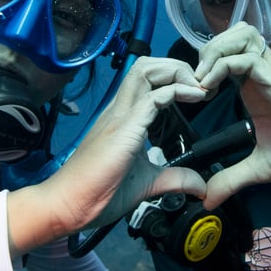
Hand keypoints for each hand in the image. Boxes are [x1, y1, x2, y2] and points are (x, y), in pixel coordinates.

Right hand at [7, 57, 207, 254]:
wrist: (68, 205)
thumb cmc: (97, 194)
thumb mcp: (147, 183)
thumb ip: (174, 179)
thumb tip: (199, 184)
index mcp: (124, 118)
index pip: (149, 80)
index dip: (177, 78)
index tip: (199, 94)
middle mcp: (120, 109)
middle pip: (148, 65)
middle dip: (179, 67)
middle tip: (202, 86)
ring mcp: (120, 115)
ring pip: (146, 70)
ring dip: (177, 72)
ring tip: (198, 88)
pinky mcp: (124, 128)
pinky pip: (152, 97)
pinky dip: (178, 90)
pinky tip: (195, 97)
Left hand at [193, 23, 270, 208]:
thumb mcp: (261, 169)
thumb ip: (232, 179)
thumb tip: (208, 200)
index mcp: (253, 90)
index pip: (225, 55)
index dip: (202, 66)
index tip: (189, 95)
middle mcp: (261, 76)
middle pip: (231, 35)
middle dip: (206, 50)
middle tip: (195, 81)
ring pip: (241, 35)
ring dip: (215, 52)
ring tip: (203, 80)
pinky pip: (248, 59)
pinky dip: (223, 67)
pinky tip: (212, 88)